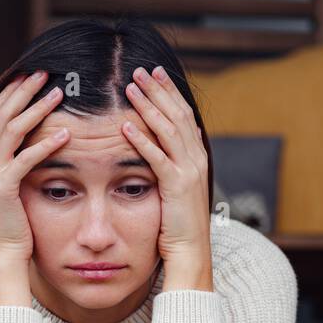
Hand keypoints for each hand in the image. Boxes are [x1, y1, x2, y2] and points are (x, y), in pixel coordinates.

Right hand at [0, 70, 69, 305]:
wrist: (3, 255)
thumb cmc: (16, 223)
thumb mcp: (17, 187)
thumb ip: (21, 163)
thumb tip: (37, 144)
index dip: (13, 92)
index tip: (32, 75)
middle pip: (2, 113)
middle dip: (23, 90)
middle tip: (45, 72)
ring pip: (12, 130)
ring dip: (36, 109)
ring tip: (58, 93)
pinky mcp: (4, 189)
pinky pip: (25, 160)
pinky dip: (44, 145)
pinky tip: (65, 134)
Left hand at [121, 65, 212, 291]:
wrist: (191, 254)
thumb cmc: (178, 227)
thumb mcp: (175, 190)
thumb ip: (171, 166)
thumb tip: (167, 145)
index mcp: (196, 158)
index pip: (183, 116)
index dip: (168, 93)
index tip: (154, 74)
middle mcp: (196, 160)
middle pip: (178, 114)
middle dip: (159, 90)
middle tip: (140, 69)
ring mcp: (189, 172)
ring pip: (169, 129)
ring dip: (149, 106)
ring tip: (130, 87)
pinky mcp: (177, 187)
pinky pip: (158, 158)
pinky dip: (142, 140)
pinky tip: (125, 127)